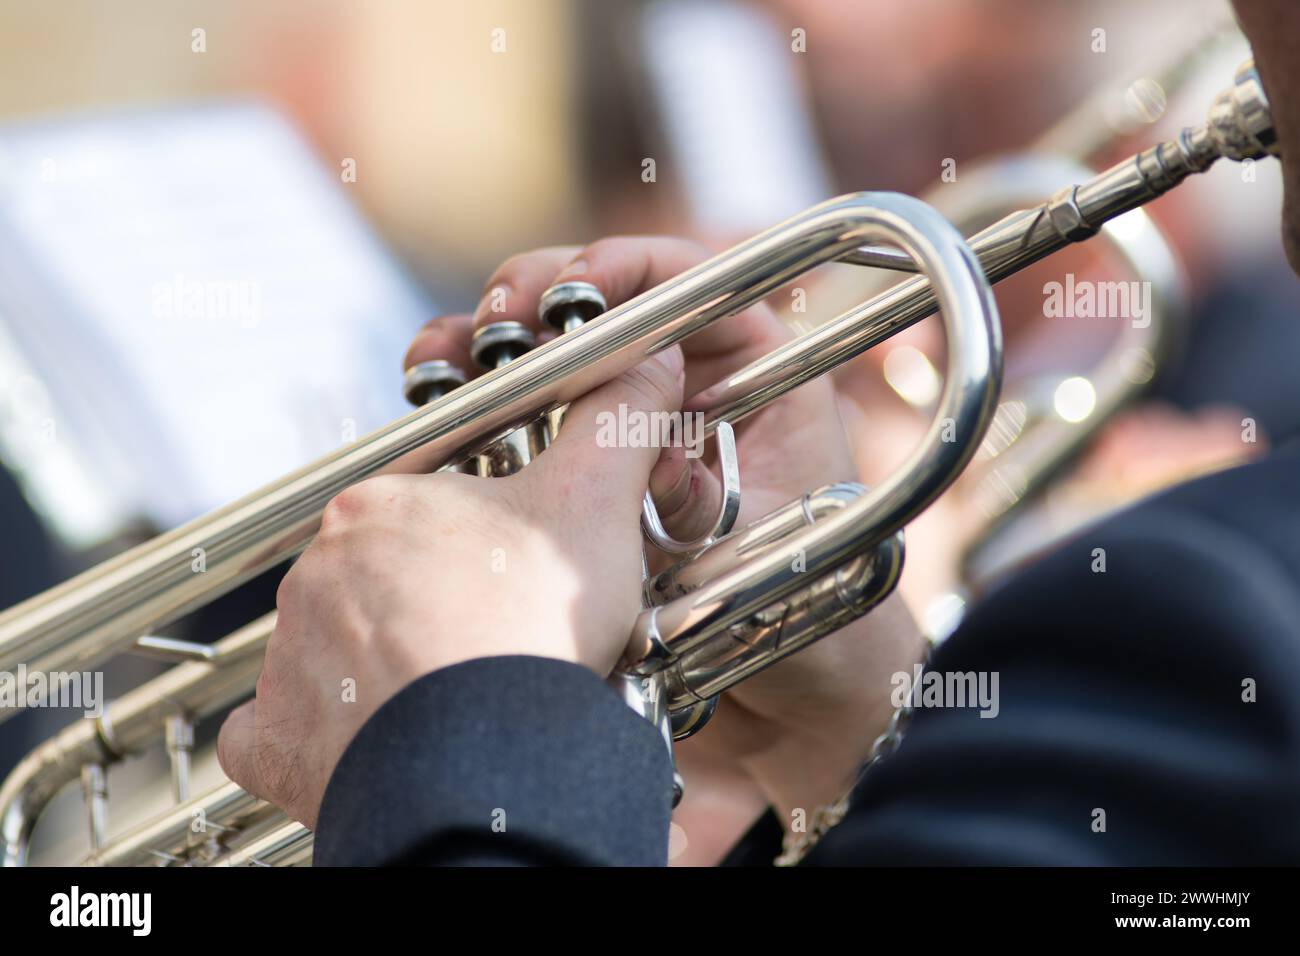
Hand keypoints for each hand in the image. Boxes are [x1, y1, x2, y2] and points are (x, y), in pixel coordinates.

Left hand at [216, 345, 685, 827]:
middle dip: (431, 603)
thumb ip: (617, 425)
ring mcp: (291, 659)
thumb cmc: (528, 627)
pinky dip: (325, 734)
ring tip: (456, 695)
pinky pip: (288, 731)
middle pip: (381, 578)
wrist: (482, 758)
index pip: (425, 509)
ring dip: (386, 666)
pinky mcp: (282, 740)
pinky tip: (373, 739)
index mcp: (377, 507)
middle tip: (494, 638)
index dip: (477, 542)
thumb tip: (651, 361)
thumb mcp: (592, 506)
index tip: (510, 575)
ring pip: (340, 649)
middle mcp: (316, 574)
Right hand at [404, 239, 925, 862]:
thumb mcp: (761, 556)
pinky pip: (525, 422)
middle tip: (501, 317)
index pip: (695, 286)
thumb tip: (653, 457)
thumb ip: (711, 506)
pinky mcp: (583, 479)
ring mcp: (631, 432)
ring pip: (553, 357)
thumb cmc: (809, 623)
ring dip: (492, 343)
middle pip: (607, 307)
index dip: (632, 267)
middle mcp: (688, 393)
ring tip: (448, 355)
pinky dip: (477, 404)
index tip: (577, 288)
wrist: (787, 705)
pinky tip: (435, 400)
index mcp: (757, 382)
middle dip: (544, 294)